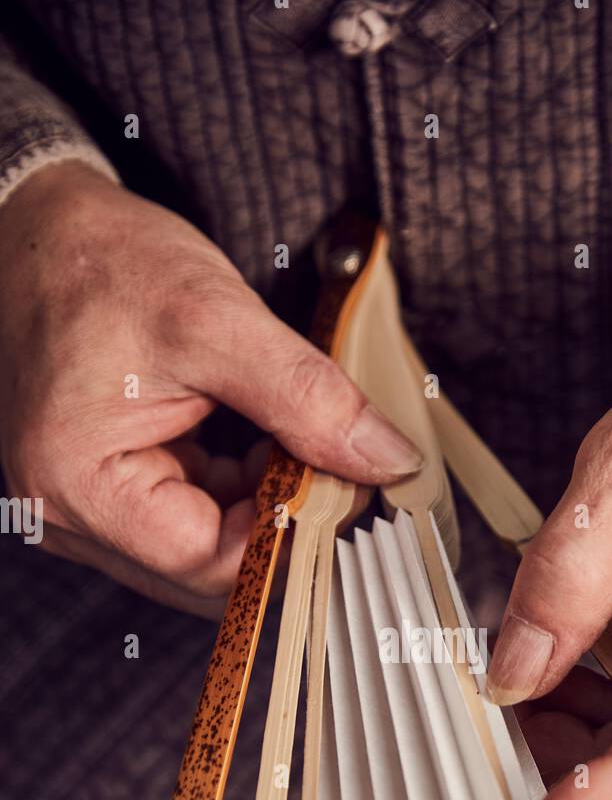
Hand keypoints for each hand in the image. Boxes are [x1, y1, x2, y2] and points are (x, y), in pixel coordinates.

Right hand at [0, 163, 419, 614]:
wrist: (35, 228)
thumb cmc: (101, 262)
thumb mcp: (217, 319)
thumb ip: (309, 400)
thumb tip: (388, 462)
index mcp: (80, 487)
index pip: (210, 565)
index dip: (290, 538)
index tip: (348, 489)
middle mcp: (68, 518)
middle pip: (207, 571)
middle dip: (279, 525)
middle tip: (336, 468)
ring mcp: (84, 512)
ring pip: (204, 552)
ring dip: (260, 508)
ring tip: (291, 444)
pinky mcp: (106, 495)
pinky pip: (188, 522)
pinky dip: (236, 492)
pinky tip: (259, 446)